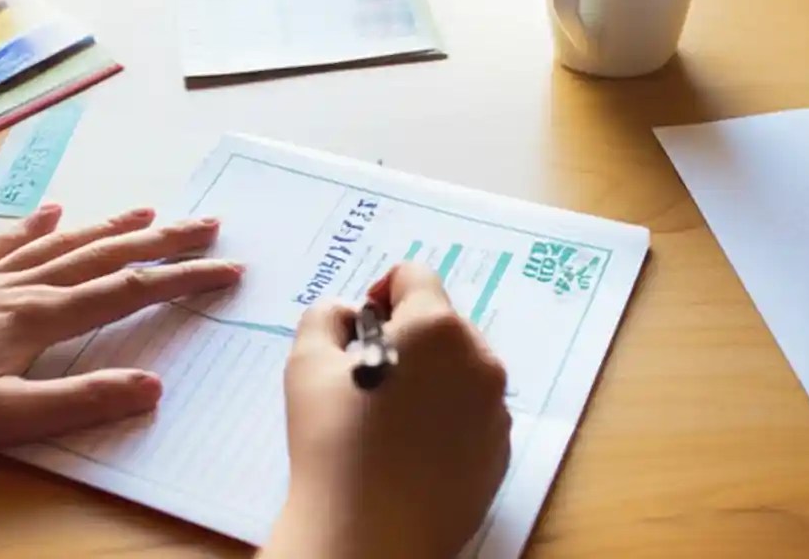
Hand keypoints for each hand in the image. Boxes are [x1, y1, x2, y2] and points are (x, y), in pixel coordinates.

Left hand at [0, 204, 242, 471]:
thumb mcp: (2, 419)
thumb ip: (78, 401)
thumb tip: (150, 386)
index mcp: (38, 318)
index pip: (127, 292)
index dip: (182, 280)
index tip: (227, 269)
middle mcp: (21, 286)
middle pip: (104, 254)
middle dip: (162, 241)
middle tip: (208, 223)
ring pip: (63, 242)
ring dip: (110, 226)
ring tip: (149, 212)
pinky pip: (6, 243)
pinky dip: (35, 225)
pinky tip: (51, 212)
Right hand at [262, 263, 510, 558]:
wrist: (368, 534)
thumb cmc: (333, 443)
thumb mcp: (307, 363)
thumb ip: (326, 316)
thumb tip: (349, 314)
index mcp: (436, 328)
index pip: (415, 276)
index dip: (381, 291)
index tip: (360, 325)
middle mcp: (480, 360)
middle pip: (442, 324)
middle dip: (406, 338)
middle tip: (367, 377)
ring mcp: (497, 409)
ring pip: (461, 370)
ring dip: (429, 378)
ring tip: (388, 419)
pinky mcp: (501, 453)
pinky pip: (473, 415)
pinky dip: (446, 419)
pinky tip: (410, 450)